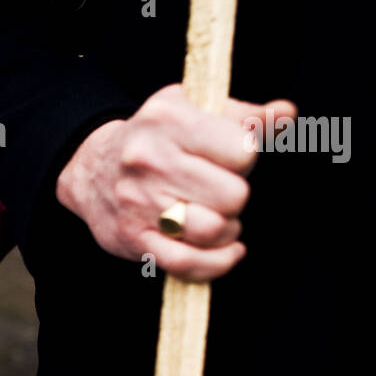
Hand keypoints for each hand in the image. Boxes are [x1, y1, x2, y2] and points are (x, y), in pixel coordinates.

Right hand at [56, 84, 295, 280]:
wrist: (89, 169)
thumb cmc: (155, 138)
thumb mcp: (193, 111)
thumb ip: (244, 116)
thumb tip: (286, 114)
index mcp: (169, 119)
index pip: (242, 151)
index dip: (245, 158)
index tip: (229, 159)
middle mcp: (150, 159)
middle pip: (234, 195)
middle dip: (235, 196)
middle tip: (218, 190)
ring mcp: (139, 202)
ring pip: (215, 230)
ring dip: (226, 229)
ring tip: (215, 217)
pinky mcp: (134, 239)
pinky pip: (188, 263)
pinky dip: (217, 263)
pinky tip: (227, 252)